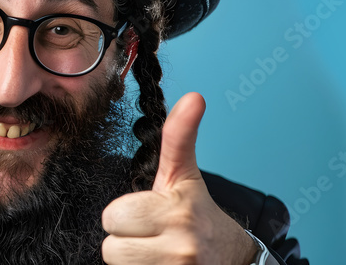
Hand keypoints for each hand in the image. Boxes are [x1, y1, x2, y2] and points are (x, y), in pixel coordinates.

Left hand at [101, 93, 257, 263]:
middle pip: (111, 247)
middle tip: (147, 234)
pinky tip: (157, 264)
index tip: (145, 213)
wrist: (234, 260)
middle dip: (125, 239)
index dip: (124, 215)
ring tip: (152, 251)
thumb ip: (179, 138)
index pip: (112, 216)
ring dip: (130, 260)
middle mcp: (180, 245)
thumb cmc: (198, 215)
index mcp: (175, 212)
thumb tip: (193, 97)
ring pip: (117, 264)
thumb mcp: (185, 175)